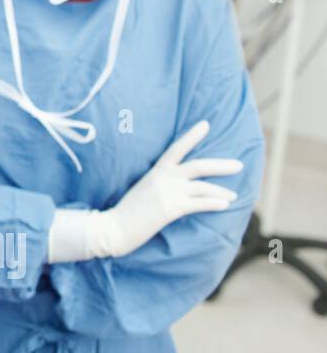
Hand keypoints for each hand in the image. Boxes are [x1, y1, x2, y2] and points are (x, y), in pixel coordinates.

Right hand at [48, 120, 242, 261]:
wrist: (113, 228)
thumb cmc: (126, 212)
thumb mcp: (142, 190)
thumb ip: (160, 185)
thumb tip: (177, 188)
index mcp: (156, 172)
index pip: (176, 148)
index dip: (192, 135)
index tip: (205, 124)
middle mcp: (164, 178)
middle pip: (199, 165)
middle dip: (221, 165)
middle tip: (239, 165)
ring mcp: (168, 192)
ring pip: (203, 187)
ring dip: (221, 191)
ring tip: (232, 196)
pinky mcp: (171, 208)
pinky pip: (200, 203)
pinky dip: (214, 203)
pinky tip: (224, 205)